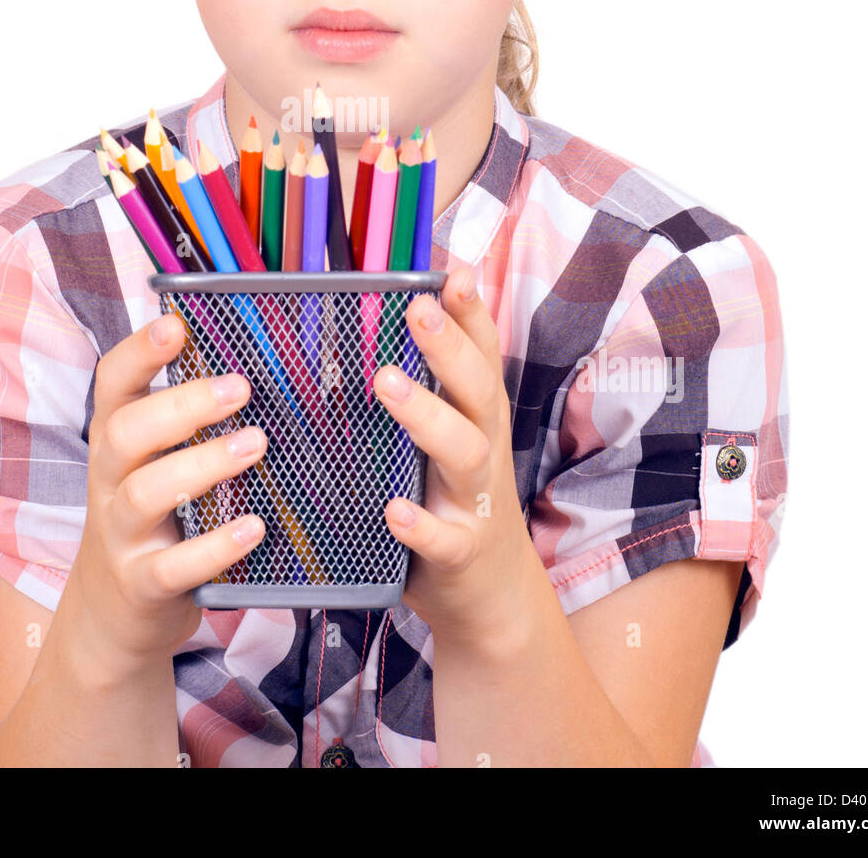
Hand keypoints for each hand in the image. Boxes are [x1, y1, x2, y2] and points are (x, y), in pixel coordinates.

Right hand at [61, 313, 267, 685]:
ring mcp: (122, 535)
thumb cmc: (150, 521)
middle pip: (127, 431)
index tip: (175, 325)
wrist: (110, 618)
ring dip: (203, 464)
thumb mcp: (153, 465)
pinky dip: (215, 546)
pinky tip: (253, 528)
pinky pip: (174, 566)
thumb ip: (187, 423)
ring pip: (146, 492)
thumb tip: (253, 365)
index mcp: (115, 441)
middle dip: (183, 405)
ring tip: (255, 445)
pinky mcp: (142, 584)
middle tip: (240, 388)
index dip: (139, 351)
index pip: (112, 383)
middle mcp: (109, 481)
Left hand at [372, 268, 542, 647]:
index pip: (482, 352)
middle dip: (449, 346)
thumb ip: (427, 390)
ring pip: (462, 451)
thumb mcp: (452, 438)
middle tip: (416, 307)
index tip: (451, 268)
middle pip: (477, 388)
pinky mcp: (461, 553)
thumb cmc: (456, 501)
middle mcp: (485, 448)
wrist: (494, 598)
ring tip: (387, 384)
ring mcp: (476, 501)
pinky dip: (422, 524)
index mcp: (479, 416)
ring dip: (427, 416)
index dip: (470, 310)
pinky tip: (395, 509)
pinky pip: (445, 538)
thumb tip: (373, 325)